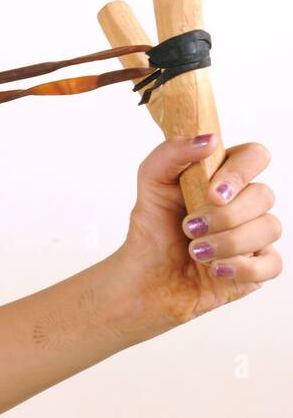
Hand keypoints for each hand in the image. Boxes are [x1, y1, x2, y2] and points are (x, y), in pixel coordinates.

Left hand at [112, 134, 281, 328]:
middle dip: (224, 215)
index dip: (240, 172)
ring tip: (195, 252)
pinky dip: (241, 268)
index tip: (212, 194)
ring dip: (227, 242)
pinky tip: (215, 270)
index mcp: (223, 177)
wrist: (145, 277)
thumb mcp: (150, 184)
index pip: (255, 156)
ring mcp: (255, 234)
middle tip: (188, 227)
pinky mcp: (259, 266)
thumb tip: (209, 139)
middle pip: (264, 195)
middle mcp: (245, 203)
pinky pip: (272, 263)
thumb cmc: (152, 229)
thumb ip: (170, 154)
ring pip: (270, 227)